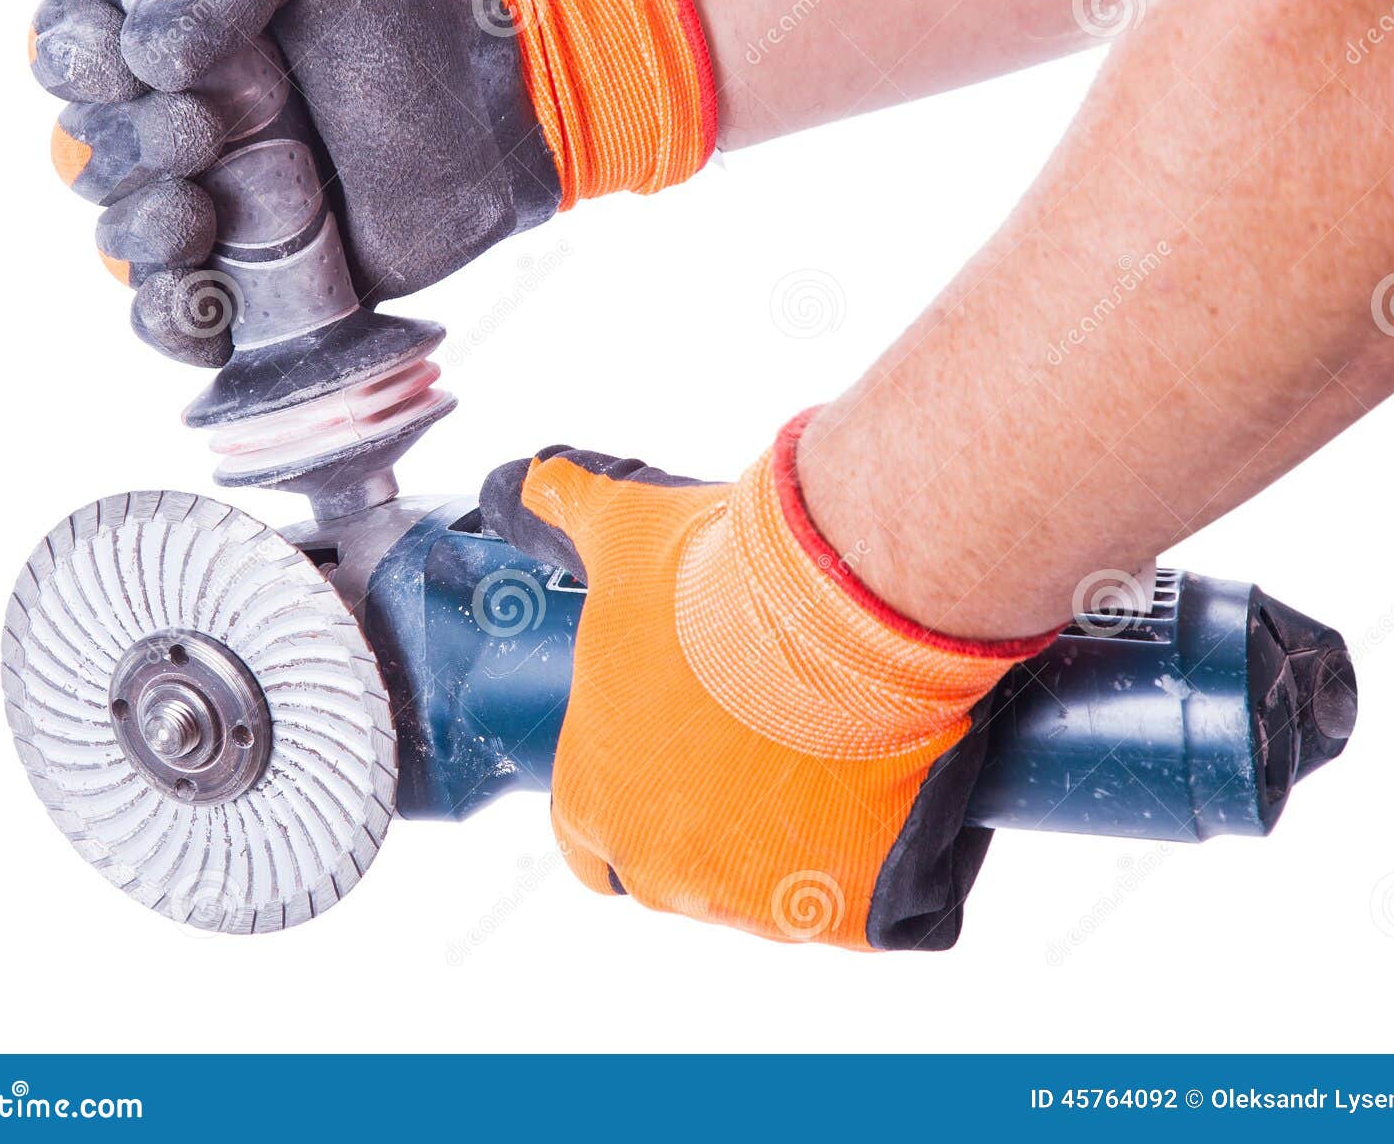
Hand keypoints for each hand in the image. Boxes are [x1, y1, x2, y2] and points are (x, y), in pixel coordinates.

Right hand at [30, 0, 713, 361]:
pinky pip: (183, 321)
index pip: (66, 50)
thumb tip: (146, 56)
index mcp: (173, 34)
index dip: (74, 62)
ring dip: (140, 229)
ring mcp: (221, 206)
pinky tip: (196, 293)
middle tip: (205, 132)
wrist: (509, 93)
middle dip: (123, 148)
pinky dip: (168, 321)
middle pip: (86, 151)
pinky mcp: (269, 280)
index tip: (132, 65)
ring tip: (200, 210)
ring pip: (123, 238)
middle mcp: (182, 121)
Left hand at [479, 413, 1054, 949]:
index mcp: (593, 800)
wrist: (842, 611)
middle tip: (759, 745)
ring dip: (783, 843)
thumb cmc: (719, 582)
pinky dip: (858, 871)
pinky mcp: (837, 913)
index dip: (632, 792)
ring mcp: (749, 901)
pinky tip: (873, 801)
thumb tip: (520, 479)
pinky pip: (843, 907)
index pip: (588, 839)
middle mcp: (659, 867)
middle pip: (675, 866)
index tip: (679, 752)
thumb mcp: (624, 534)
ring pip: (759, 890)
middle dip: (709, 820)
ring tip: (823, 757)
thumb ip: (563, 508)